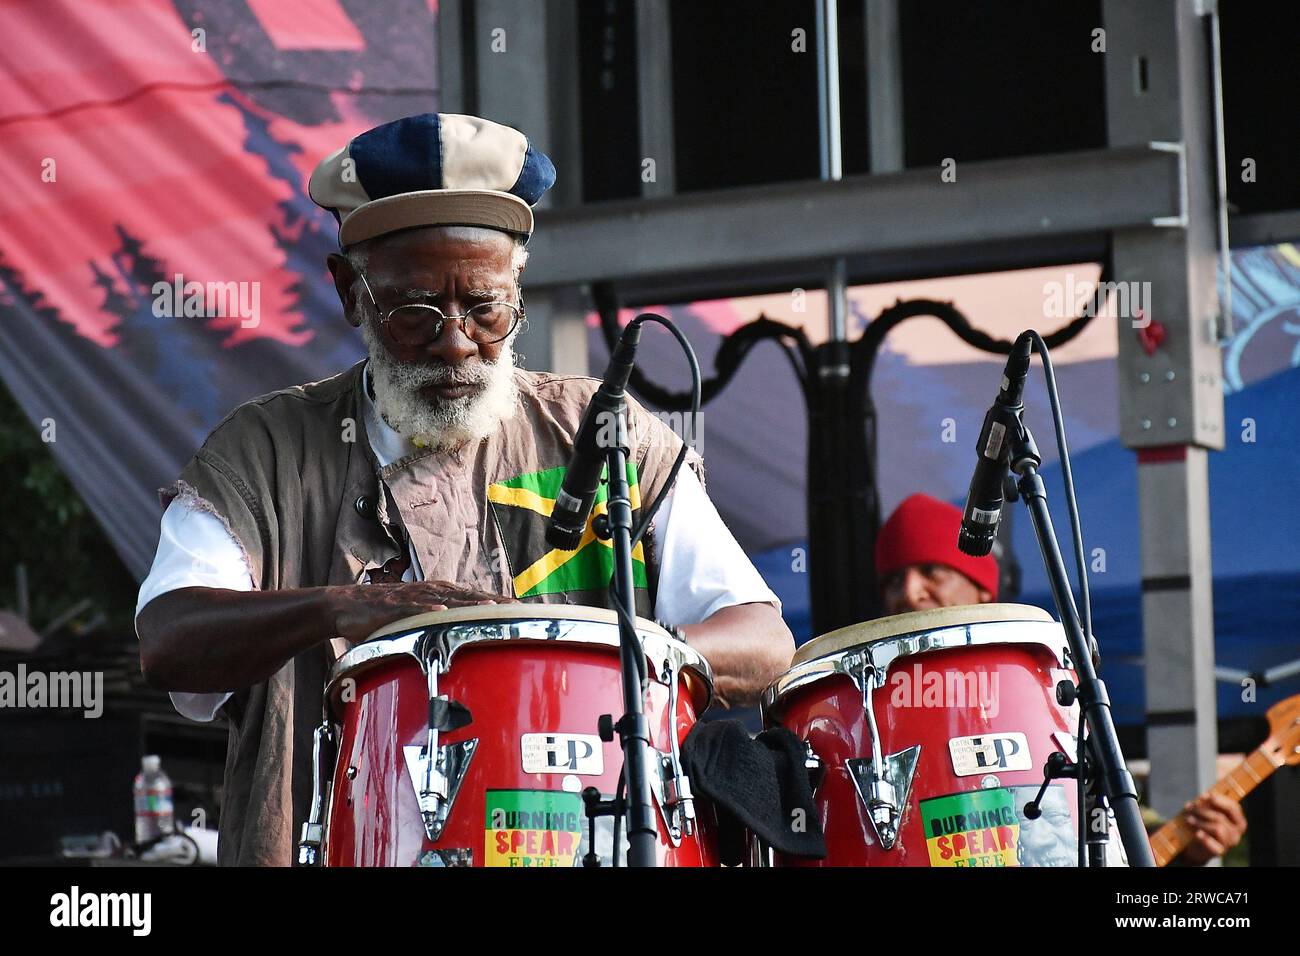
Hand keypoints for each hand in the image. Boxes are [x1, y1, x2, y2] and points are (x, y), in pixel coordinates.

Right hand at [328, 580, 516, 642]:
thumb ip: (440, 625)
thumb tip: (463, 639)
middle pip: (469, 596)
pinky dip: (428, 608)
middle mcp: (431, 592)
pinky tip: (443, 612)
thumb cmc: (386, 615)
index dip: (500, 603)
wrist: (346, 606)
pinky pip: (412, 607)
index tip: (526, 610)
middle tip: (520, 609)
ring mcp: (413, 598)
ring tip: (491, 606)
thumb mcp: (419, 619)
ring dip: (469, 602)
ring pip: (445, 599)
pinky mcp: (392, 607)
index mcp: (439, 596)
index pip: (476, 598)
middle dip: (494, 602)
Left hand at [1179, 792, 1246, 864]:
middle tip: (1190, 807)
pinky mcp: (1219, 852)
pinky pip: (1214, 845)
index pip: (1234, 807)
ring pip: (1218, 828)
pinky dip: (1205, 838)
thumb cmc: (1203, 822)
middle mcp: (1236, 832)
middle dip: (1203, 810)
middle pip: (1222, 817)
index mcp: (1237, 819)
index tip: (1204, 795)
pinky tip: (1197, 833)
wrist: (1195, 843)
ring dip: (1200, 822)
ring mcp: (1229, 843)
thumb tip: (1217, 770)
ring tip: (1188, 819)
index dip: (1219, 800)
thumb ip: (1211, 796)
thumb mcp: (1207, 808)